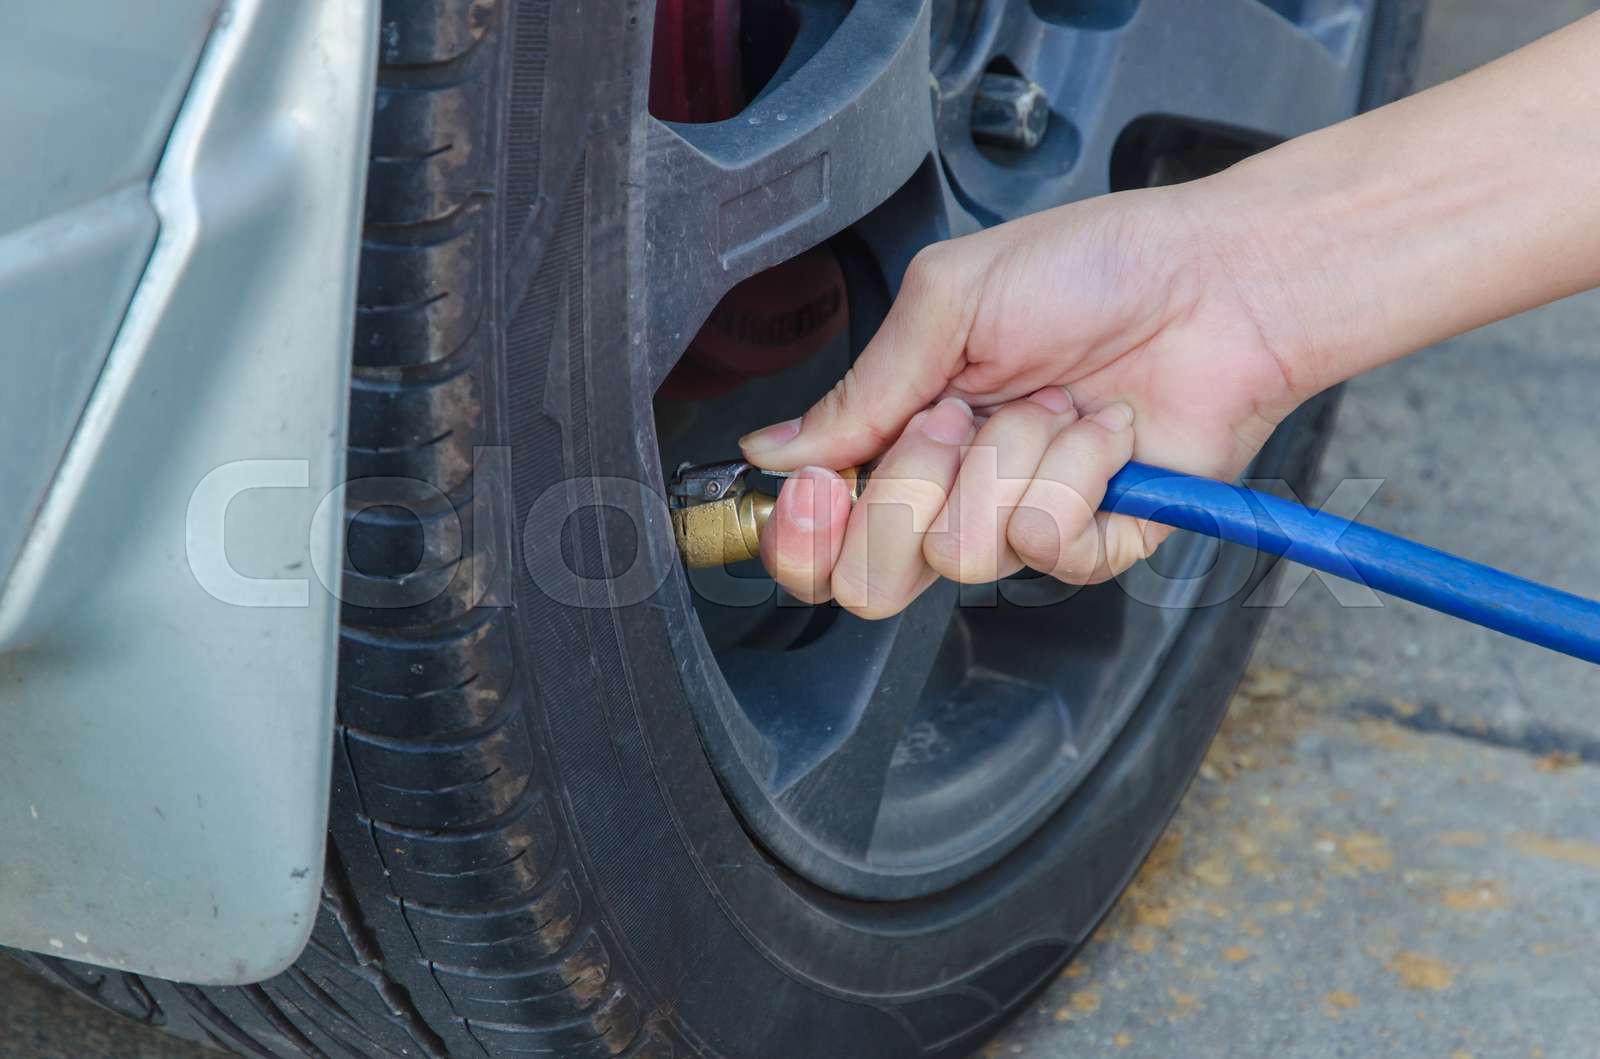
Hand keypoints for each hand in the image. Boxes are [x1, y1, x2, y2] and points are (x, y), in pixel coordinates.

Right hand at [739, 182, 1309, 617]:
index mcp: (903, 437)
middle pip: (872, 578)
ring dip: (1009, 456)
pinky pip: (1043, 543)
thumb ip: (860, 388)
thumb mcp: (950, 300)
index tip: (821, 486)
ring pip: (961, 553)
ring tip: (1055, 402)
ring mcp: (1023, 525)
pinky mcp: (1094, 546)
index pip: (821, 539)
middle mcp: (956, 495)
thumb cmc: (1095, 268)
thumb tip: (773, 452)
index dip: (802, 535)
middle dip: (907, 489)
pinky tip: (1105, 427)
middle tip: (956, 421)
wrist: (1218, 279)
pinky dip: (1075, 467)